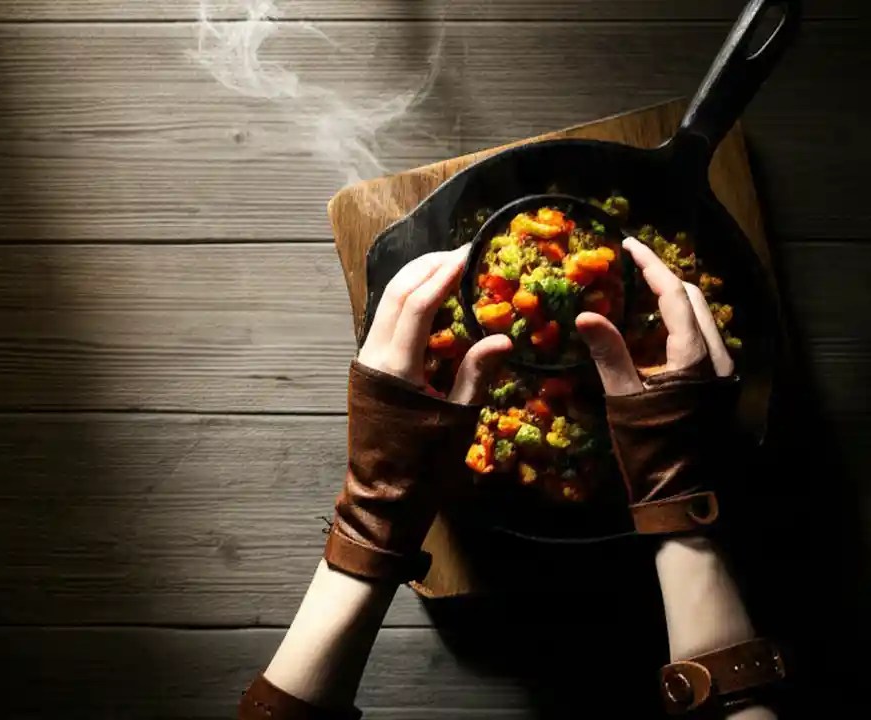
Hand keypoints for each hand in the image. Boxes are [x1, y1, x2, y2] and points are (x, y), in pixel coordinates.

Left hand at [326, 246, 509, 583]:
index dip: (444, 275)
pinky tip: (435, 299)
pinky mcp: (369, 369)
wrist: (382, 501)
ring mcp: (367, 360)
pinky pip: (388, 322)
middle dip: (428, 266)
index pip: (419, 304)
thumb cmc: (422, 467)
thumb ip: (476, 374)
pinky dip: (411, 302)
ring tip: (450, 266)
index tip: (469, 254)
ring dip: (417, 279)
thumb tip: (503, 337)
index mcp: (395, 367)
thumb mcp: (457, 422)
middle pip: (397, 293)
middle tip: (462, 251)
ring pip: (388, 304)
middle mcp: (374, 356)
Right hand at [575, 238, 738, 534]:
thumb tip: (586, 314)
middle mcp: (717, 358)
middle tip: (634, 266)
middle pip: (695, 302)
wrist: (685, 500)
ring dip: (674, 301)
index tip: (629, 244)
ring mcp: (722, 374)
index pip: (675, 295)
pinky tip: (655, 330)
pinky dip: (680, 324)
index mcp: (695, 356)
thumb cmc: (652, 452)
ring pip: (703, 321)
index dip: (652, 266)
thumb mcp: (625, 402)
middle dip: (665, 278)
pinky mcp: (718, 389)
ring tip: (642, 290)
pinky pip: (702, 341)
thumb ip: (610, 354)